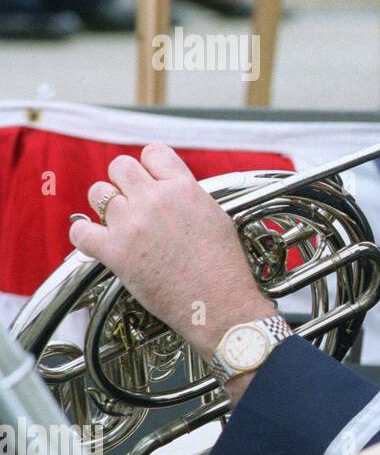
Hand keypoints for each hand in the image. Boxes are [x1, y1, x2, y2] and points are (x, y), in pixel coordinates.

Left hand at [68, 144, 275, 359]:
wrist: (218, 302)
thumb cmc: (223, 267)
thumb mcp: (216, 216)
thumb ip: (188, 196)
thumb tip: (170, 191)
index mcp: (184, 188)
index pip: (153, 152)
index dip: (149, 165)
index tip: (148, 177)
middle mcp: (156, 200)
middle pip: (120, 166)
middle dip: (123, 181)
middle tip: (131, 199)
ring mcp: (132, 224)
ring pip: (98, 193)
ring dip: (105, 206)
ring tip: (117, 222)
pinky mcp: (115, 251)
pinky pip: (80, 231)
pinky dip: (84, 235)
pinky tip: (96, 240)